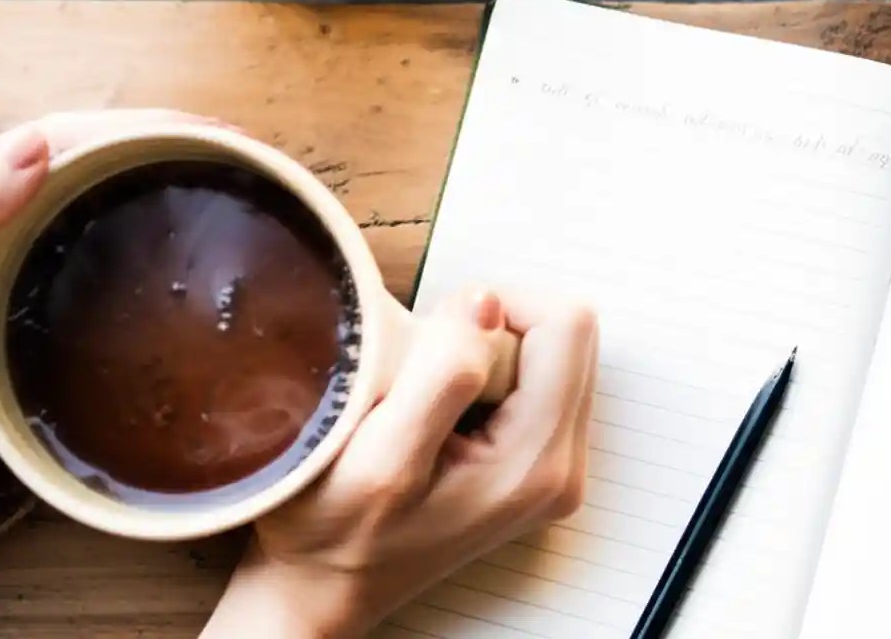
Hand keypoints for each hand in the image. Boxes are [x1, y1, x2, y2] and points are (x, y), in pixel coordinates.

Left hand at [0, 109, 226, 555]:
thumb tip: (43, 138)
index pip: (61, 135)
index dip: (141, 126)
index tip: (215, 136)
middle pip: (71, 147)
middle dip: (151, 136)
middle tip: (228, 150)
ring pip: (71, 177)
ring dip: (137, 162)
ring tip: (205, 170)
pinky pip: (63, 214)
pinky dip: (114, 200)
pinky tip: (147, 219)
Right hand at [203, 291, 596, 637]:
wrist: (324, 586)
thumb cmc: (335, 533)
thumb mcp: (375, 457)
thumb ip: (441, 376)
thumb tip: (486, 304)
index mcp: (535, 461)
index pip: (566, 323)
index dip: (495, 307)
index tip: (434, 343)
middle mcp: (561, 465)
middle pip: (565, 334)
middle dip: (490, 329)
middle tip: (423, 374)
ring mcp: (551, 465)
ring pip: (547, 351)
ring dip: (481, 352)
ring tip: (422, 399)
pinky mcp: (533, 460)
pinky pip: (529, 376)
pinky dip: (479, 373)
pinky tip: (433, 414)